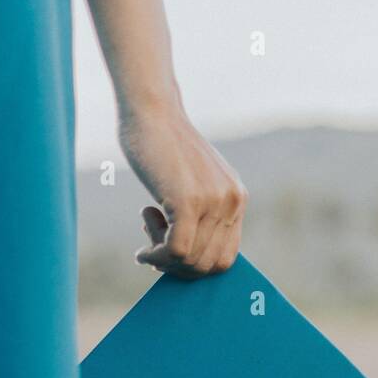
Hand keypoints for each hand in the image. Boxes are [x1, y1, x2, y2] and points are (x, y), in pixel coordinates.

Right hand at [119, 104, 247, 277]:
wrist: (150, 110)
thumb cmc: (161, 146)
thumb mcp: (192, 183)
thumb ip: (200, 213)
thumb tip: (189, 259)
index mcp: (236, 198)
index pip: (226, 258)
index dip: (196, 266)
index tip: (170, 256)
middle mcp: (232, 201)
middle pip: (209, 266)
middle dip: (177, 267)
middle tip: (153, 244)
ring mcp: (213, 201)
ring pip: (191, 261)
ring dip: (162, 258)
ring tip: (147, 225)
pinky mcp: (189, 201)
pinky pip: (177, 252)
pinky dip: (156, 258)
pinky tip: (141, 252)